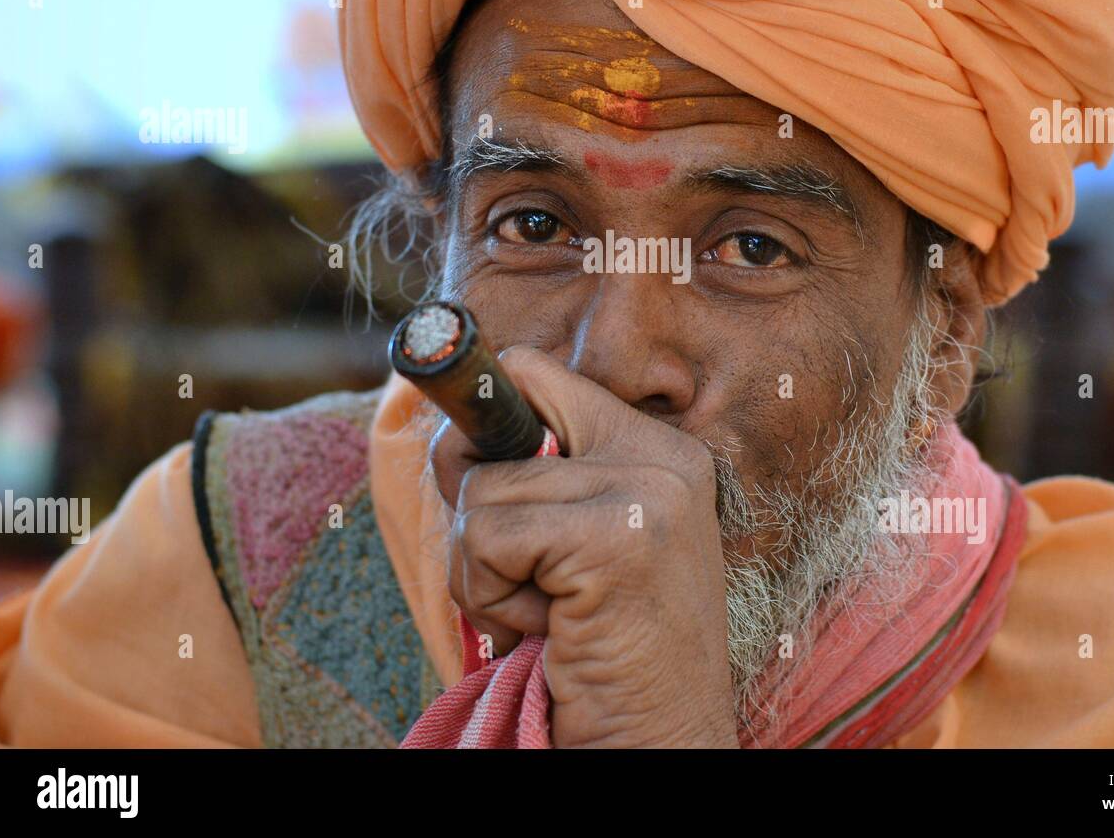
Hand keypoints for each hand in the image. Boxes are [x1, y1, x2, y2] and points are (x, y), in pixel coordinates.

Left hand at [428, 346, 738, 747]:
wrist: (660, 741)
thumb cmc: (605, 652)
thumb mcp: (580, 545)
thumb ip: (536, 477)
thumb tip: (449, 431)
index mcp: (660, 448)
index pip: (538, 372)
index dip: (487, 419)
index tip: (477, 474)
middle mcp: (664, 455)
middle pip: (500, 418)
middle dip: (475, 499)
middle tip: (518, 571)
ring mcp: (647, 491)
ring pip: (483, 492)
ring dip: (486, 572)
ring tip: (547, 616)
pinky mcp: (616, 537)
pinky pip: (486, 540)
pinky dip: (492, 599)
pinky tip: (547, 632)